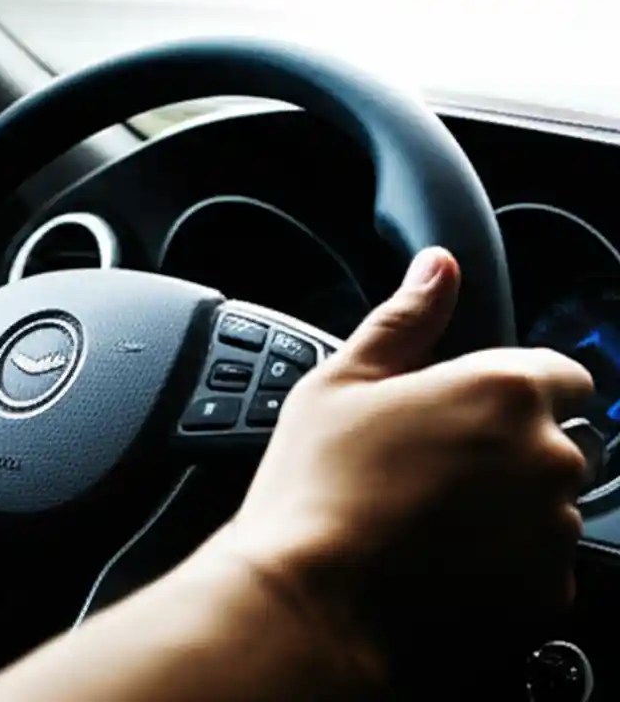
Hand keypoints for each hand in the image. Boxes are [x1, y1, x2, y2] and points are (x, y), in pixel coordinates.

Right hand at [189, 248, 592, 688]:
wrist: (309, 604)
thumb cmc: (316, 489)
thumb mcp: (341, 383)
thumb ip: (404, 319)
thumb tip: (437, 267)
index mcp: (504, 389)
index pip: (561, 374)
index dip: (509, 392)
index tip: (464, 416)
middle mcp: (548, 457)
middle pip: (556, 444)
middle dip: (506, 455)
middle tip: (425, 474)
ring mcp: (552, 531)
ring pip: (548, 509)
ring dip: (506, 512)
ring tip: (424, 526)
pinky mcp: (546, 595)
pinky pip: (539, 570)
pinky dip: (502, 569)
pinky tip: (436, 566)